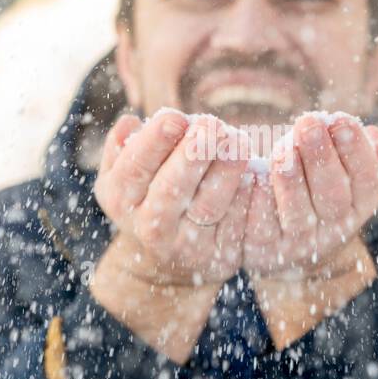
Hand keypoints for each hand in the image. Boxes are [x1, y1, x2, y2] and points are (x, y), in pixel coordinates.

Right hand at [90, 111, 253, 362]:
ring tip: (239, 140)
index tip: (176, 117)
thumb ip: (121, 148)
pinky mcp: (219, 256)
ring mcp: (186, 245)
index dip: (153, 143)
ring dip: (226, 171)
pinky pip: (236, 224)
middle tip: (212, 125)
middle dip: (192, 155)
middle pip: (171, 190)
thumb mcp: (124, 177)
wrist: (168, 260)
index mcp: (121, 199)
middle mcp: (149, 226)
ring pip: (208, 206)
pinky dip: (247, 197)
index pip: (134, 169)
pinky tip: (256, 173)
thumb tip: (130, 123)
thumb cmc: (148, 197)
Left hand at [242, 113, 377, 279]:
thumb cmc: (319, 189)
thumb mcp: (348, 173)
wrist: (288, 243)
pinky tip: (253, 173)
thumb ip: (366, 153)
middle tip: (309, 124)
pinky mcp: (263, 249)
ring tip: (284, 149)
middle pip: (333, 198)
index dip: (356, 151)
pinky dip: (257, 198)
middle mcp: (334, 230)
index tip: (341, 119)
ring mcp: (298, 243)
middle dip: (321, 158)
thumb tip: (377, 137)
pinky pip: (260, 225)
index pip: (367, 180)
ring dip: (291, 181)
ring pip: (297, 214)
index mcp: (360, 204)